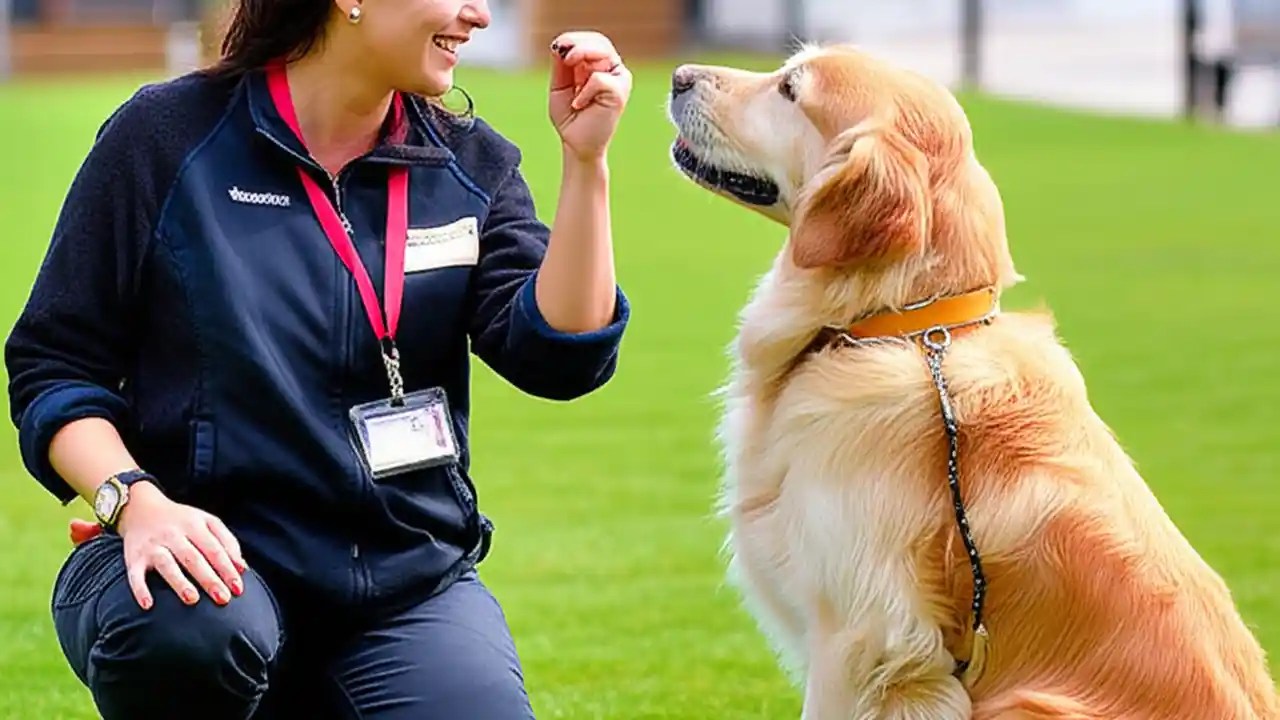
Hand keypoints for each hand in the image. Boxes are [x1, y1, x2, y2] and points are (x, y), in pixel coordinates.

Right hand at [76, 482, 247, 609]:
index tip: (238, 589)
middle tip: (223, 599)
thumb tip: (242, 567)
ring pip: (167, 564)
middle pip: (193, 558)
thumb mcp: (207, 522)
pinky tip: (148, 605)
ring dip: (179, 582)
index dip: (227, 569)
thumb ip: (227, 542)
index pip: (214, 549)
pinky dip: (140, 589)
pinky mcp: (133, 557)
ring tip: (192, 599)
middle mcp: (173, 534)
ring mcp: (152, 546)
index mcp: (194, 525)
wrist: (140, 508)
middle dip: (209, 579)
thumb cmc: (182, 520)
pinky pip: (135, 574)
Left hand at [548, 31, 632, 161]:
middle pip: (599, 41)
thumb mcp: (559, 85)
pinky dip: (585, 90)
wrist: (577, 145)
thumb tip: (560, 44)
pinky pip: (599, 78)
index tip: (557, 48)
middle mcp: (611, 69)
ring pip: (603, 52)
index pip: (590, 40)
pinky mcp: (620, 92)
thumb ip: (561, 64)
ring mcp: (618, 79)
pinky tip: (579, 104)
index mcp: (597, 65)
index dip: (573, 39)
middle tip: (564, 58)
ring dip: (582, 56)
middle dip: (578, 44)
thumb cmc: (570, 117)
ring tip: (570, 75)